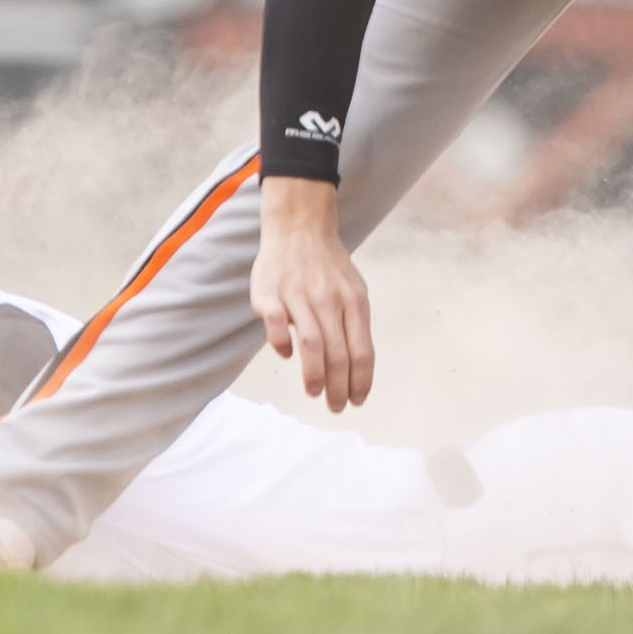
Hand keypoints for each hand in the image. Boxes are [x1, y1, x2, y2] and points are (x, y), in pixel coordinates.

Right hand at [251, 176, 374, 410]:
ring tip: (314, 393)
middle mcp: (329, 299)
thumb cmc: (328, 266)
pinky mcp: (270, 293)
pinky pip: (277, 326)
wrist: (298, 226)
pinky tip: (287, 354)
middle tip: (336, 407)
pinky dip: (282, 344)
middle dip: (339, 388)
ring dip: (314, 375)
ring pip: (312, 344)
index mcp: (354, 301)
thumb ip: (354, 326)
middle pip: (338, 354)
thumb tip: (353, 370)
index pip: (362, 352)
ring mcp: (299, 295)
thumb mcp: (353, 290)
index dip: (361, 382)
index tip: (357, 402)